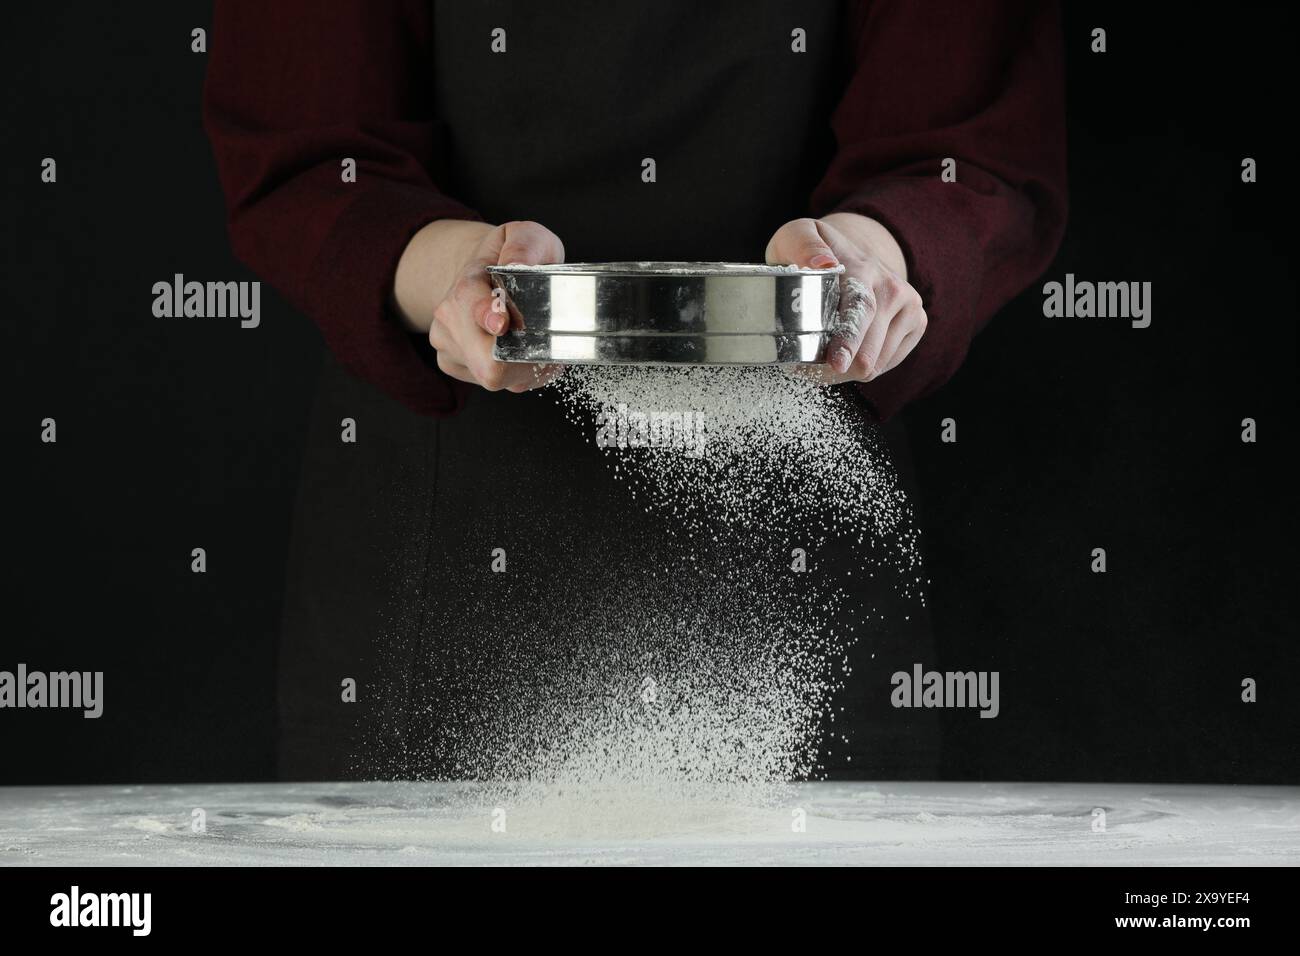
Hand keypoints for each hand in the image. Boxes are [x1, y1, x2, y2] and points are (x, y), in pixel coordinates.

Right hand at [405, 220, 563, 392]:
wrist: (481, 271)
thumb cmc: (508, 258)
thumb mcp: (525, 236)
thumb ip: (524, 245)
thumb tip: (517, 264)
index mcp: (466, 285)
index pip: (470, 305)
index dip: (490, 318)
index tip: (503, 324)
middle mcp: (449, 318)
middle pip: (486, 362)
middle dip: (523, 360)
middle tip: (545, 342)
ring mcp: (448, 345)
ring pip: (494, 377)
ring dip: (523, 367)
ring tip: (529, 339)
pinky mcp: (454, 365)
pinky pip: (496, 384)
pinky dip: (517, 373)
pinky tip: (518, 351)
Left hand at [765, 213, 926, 383]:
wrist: (854, 251)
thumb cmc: (816, 251)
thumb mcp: (797, 236)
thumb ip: (803, 246)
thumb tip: (821, 263)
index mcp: (862, 268)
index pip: (861, 307)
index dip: (849, 340)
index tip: (837, 363)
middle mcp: (892, 287)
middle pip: (871, 345)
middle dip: (839, 368)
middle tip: (810, 374)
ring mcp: (909, 305)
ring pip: (878, 361)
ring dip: (848, 371)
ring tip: (824, 360)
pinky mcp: (918, 322)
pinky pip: (888, 363)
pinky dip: (864, 368)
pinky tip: (848, 353)